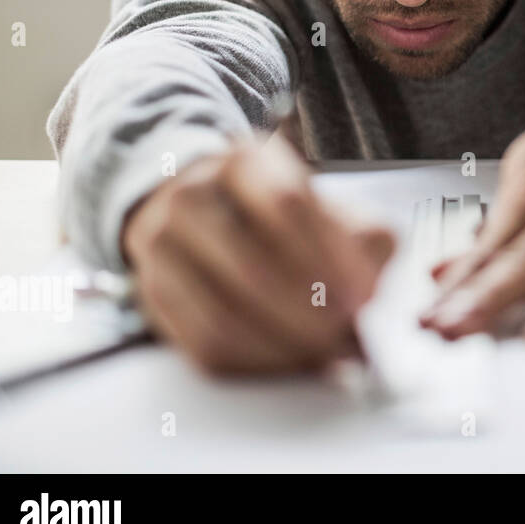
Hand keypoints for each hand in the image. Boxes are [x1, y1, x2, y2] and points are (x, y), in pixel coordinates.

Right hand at [122, 131, 394, 374]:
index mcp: (246, 161)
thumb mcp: (330, 206)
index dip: (330, 257)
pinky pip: (203, 343)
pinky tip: (291, 360)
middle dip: (308, 312)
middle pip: (251, 266)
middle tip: (346, 335)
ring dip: (283, 345)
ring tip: (325, 353)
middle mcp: (193, 196)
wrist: (207, 209)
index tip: (363, 296)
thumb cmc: (283, 215)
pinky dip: (256, 361)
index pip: (287, 205)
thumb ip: (363, 238)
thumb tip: (370, 291)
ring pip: (222, 314)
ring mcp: (163, 246)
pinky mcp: (154, 294)